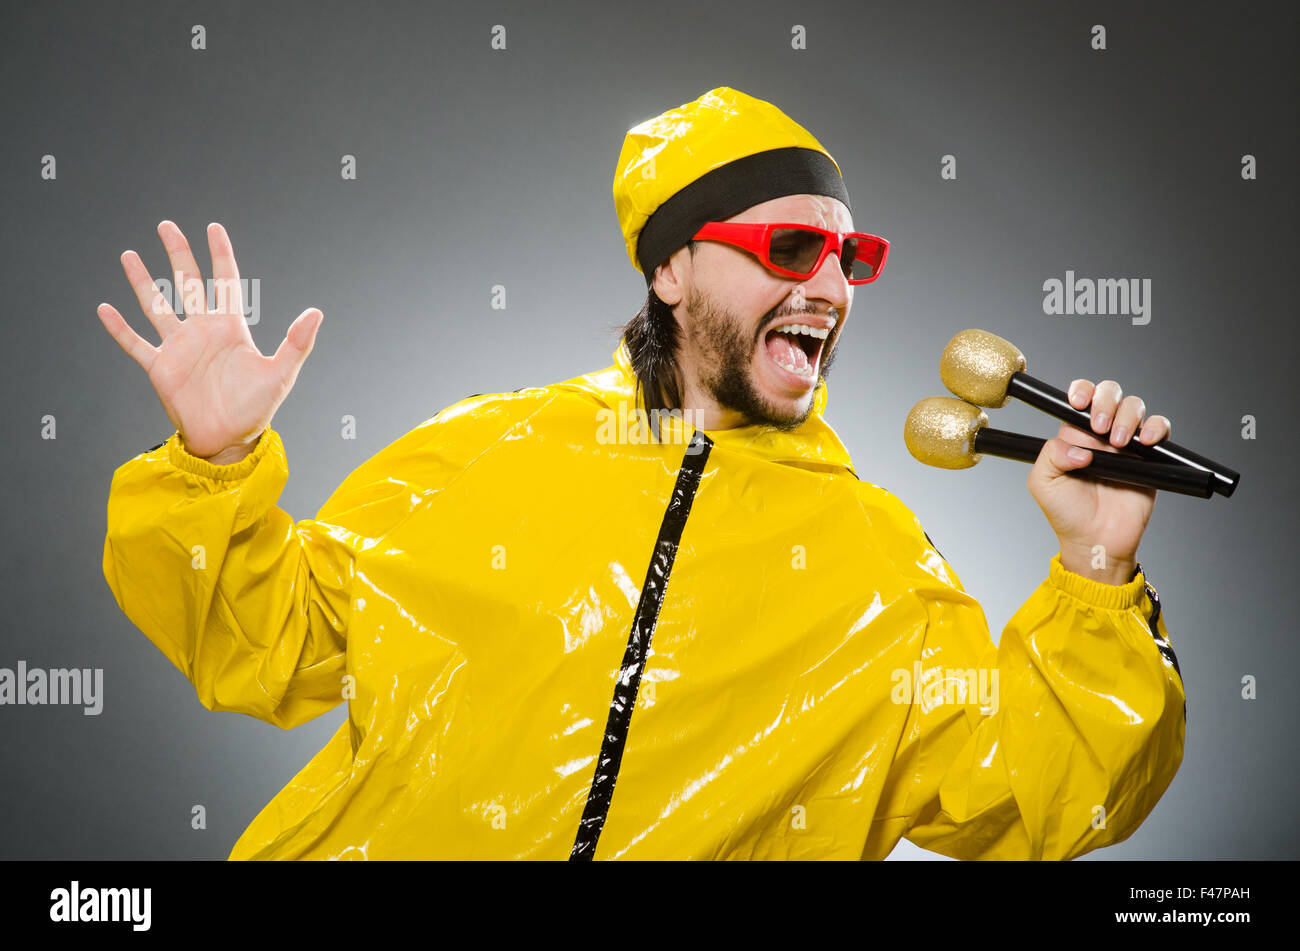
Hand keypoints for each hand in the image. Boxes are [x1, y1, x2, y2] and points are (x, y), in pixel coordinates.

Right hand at [97, 221, 321, 460]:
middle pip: (187, 283)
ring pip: (156, 306)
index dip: (220, 254)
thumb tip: (316, 312)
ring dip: (143, 281)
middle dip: (178, 254)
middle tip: (167, 225)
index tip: (214, 228)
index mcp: (230, 327)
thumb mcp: (281, 373)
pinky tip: (105, 308)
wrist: (229, 439)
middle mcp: (202, 331)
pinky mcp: (160, 367)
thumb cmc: (256, 408)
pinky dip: (120, 328)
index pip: (225, 281)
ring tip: (129, 255)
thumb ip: (297, 343)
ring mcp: (179, 347)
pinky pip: (135, 343)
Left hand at [1025, 379, 1171, 584]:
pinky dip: (1156, 427)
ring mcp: (1126, 444)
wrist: (1096, 540)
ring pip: (1134, 406)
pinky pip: (1160, 429)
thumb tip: (1079, 448)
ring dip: (1128, 416)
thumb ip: (1050, 455)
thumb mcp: (1043, 483)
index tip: (1078, 402)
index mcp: (1074, 435)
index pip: (1080, 399)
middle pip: (1109, 394)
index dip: (1082, 391)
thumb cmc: (1067, 513)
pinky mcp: (1150, 457)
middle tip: (1100, 426)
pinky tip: (1146, 441)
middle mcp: (1100, 435)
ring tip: (1119, 443)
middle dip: (1106, 400)